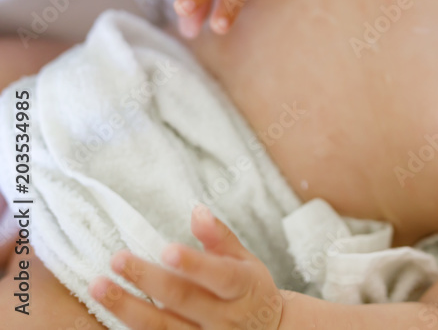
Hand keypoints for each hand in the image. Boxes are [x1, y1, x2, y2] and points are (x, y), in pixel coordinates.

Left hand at [90, 205, 285, 329]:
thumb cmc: (249, 290)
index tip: (167, 250)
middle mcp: (225, 317)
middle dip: (148, 279)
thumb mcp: (245, 260)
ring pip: (163, 327)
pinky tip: (109, 313)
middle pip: (183, 300)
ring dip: (127, 308)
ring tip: (99, 287)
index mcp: (243, 287)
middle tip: (118, 259)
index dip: (194, 264)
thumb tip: (197, 211)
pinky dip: (132, 329)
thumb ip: (219, 238)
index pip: (220, 276)